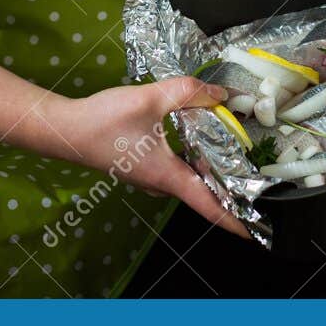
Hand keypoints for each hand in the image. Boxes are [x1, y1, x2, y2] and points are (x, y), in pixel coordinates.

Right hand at [47, 76, 250, 237]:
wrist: (65, 130)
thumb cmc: (104, 121)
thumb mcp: (150, 98)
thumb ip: (188, 92)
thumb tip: (220, 94)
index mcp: (167, 176)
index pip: (209, 205)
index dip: (235, 220)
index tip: (259, 232)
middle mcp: (161, 184)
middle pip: (203, 195)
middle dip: (231, 195)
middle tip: (260, 189)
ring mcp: (149, 178)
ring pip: (189, 182)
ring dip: (212, 177)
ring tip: (239, 166)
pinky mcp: (141, 168)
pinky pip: (176, 172)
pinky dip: (195, 165)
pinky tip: (202, 145)